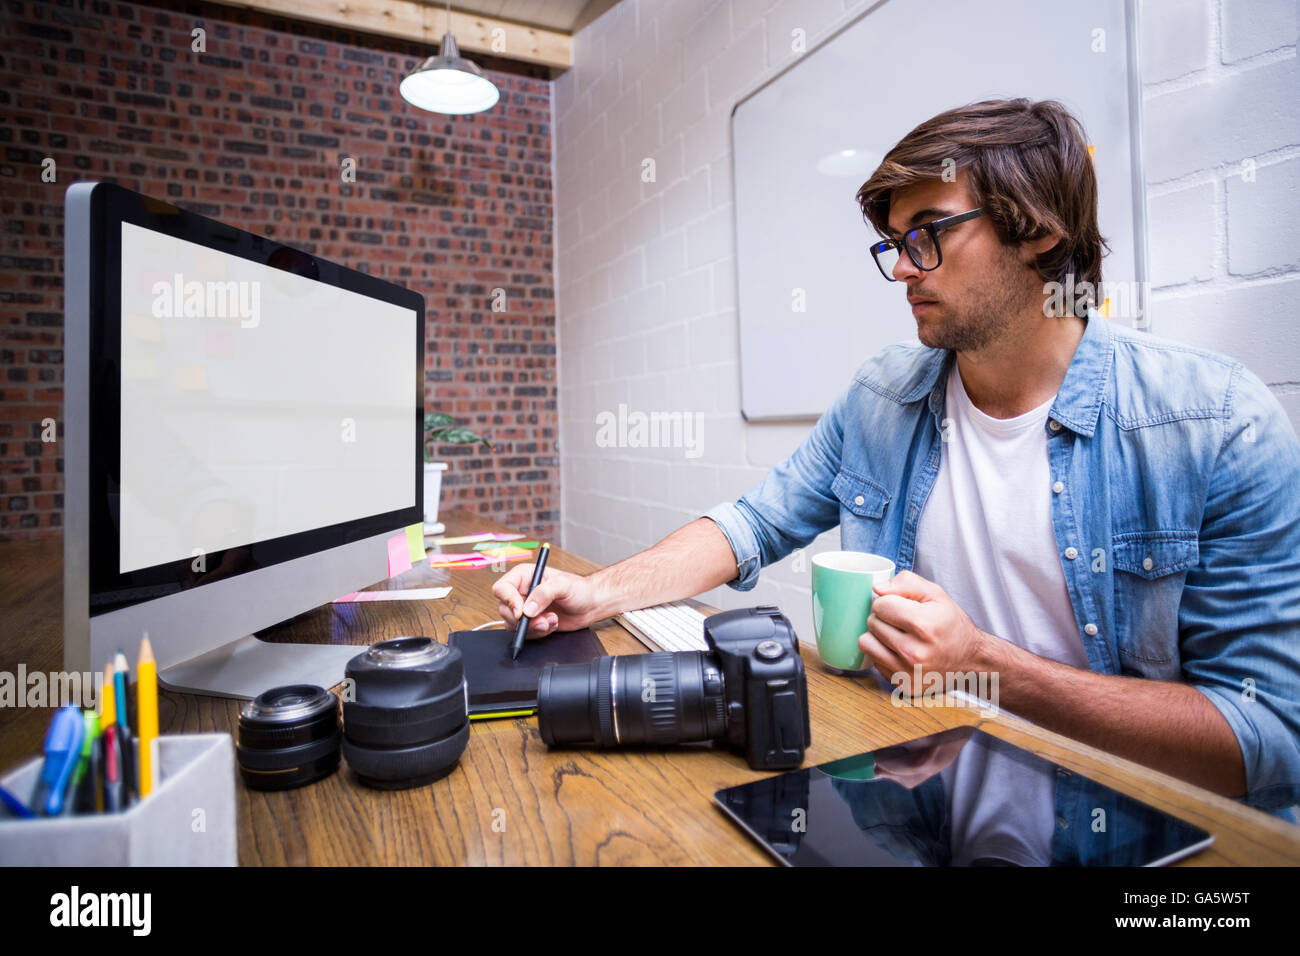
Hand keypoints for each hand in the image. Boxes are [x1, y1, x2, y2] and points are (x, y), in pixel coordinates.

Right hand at [491, 564, 605, 636]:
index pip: (502, 588)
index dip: (508, 601)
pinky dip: (540, 633)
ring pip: (514, 625)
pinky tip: (553, 624)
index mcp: (524, 576)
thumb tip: (527, 609)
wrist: (590, 605)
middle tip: (542, 620)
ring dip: (534, 627)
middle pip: (505, 610)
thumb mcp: (563, 585)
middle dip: (524, 620)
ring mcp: (526, 609)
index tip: (521, 612)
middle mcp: (521, 592)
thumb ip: (544, 593)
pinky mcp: (532, 623)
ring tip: (552, 620)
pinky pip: (525, 633)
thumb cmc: (578, 589)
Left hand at [859, 571, 989, 694]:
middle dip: (884, 619)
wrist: (971, 659)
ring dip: (878, 636)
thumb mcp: (936, 594)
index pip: (880, 605)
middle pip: (872, 623)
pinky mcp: (903, 685)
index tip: (902, 607)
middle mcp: (913, 652)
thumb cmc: (951, 624)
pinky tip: (901, 652)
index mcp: (923, 625)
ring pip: (866, 643)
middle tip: (903, 622)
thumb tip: (877, 589)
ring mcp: (907, 672)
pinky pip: (874, 662)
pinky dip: (884, 655)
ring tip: (898, 635)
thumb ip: (906, 582)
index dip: (889, 602)